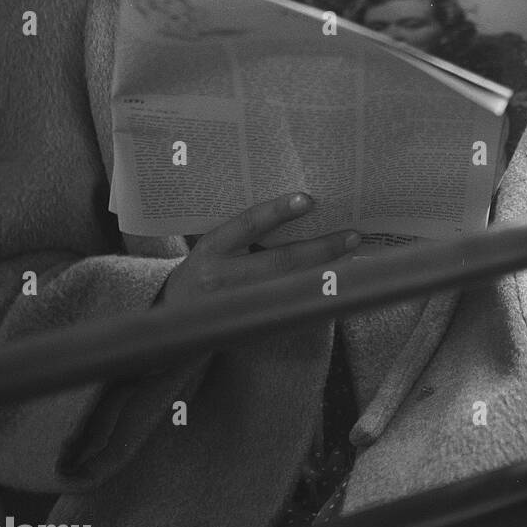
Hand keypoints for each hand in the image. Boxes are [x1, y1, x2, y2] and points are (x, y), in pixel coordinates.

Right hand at [157, 193, 358, 310]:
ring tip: (352, 258)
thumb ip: (246, 230)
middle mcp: (223, 279)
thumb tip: (300, 207)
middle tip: (352, 236)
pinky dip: (314, 297)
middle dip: (320, 249)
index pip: (246, 225)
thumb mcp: (214, 244)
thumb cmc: (205, 268)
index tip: (308, 199)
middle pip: (279, 263)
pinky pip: (289, 311)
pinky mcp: (249, 327)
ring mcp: (237, 307)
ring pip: (291, 290)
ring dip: (325, 274)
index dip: (277, 211)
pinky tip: (335, 285)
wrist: (174, 316)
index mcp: (212, 249)